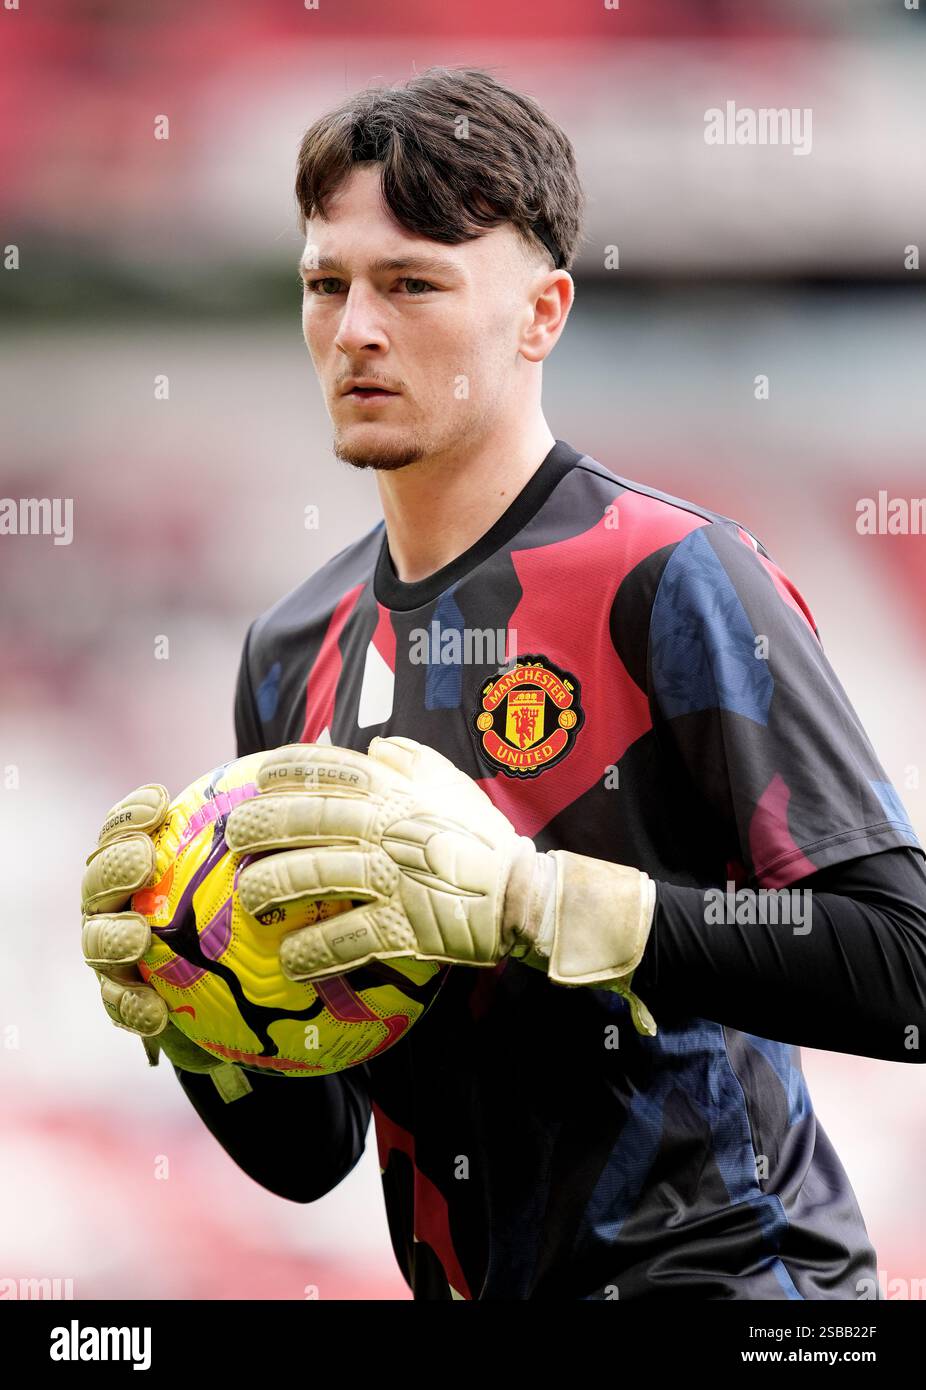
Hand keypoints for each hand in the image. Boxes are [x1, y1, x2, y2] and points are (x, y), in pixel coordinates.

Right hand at [80, 781, 249, 1092]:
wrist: (246, 994)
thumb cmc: (257, 919)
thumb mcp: (263, 874)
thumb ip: (261, 842)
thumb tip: (291, 800)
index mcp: (141, 863)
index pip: (125, 829)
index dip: (132, 813)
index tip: (161, 803)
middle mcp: (119, 902)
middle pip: (99, 879)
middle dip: (114, 867)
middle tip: (144, 861)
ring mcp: (115, 951)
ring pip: (96, 940)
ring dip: (111, 937)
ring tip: (138, 937)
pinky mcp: (124, 999)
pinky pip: (119, 1005)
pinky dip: (134, 1007)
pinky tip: (156, 1013)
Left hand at [225, 737, 657, 1035]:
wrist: (524, 894)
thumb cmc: (483, 838)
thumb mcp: (453, 785)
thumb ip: (412, 761)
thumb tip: (375, 748)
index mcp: (396, 790)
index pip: (329, 769)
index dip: (286, 771)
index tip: (254, 777)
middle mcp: (387, 827)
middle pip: (309, 819)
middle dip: (262, 824)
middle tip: (233, 836)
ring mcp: (393, 876)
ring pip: (316, 875)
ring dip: (272, 885)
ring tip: (247, 897)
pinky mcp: (403, 924)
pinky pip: (346, 938)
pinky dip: (313, 952)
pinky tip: (288, 960)